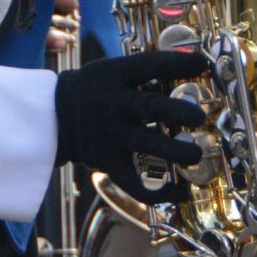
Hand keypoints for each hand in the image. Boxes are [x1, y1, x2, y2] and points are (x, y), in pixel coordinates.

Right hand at [54, 48, 209, 203]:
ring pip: (144, 143)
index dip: (176, 64)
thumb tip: (197, 64)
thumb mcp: (114, 70)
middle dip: (177, 111)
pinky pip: (131, 181)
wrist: (54, 117)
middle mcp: (112, 104)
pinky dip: (154, 191)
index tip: (201, 65)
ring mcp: (109, 134)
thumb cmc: (98, 89)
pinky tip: (178, 192)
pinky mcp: (106, 161)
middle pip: (149, 106)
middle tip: (200, 117)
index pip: (148, 65)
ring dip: (173, 150)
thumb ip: (149, 70)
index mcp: (115, 75)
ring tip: (195, 155)